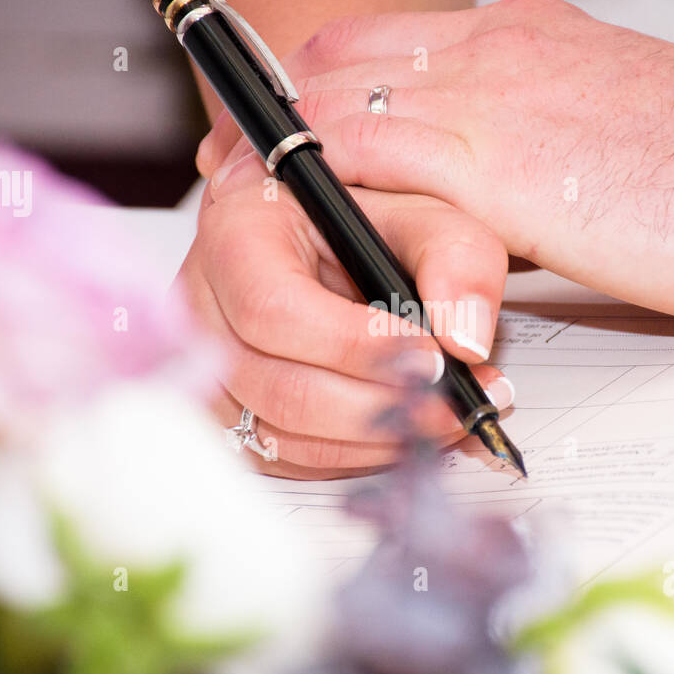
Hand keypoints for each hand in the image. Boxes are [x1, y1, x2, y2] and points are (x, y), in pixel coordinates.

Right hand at [175, 179, 512, 479]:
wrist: (327, 247)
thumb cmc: (363, 226)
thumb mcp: (422, 214)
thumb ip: (456, 259)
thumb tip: (465, 340)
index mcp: (238, 236)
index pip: (274, 308)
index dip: (352, 345)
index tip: (428, 357)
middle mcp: (208, 307)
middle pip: (280, 386)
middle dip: (376, 406)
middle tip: (448, 404)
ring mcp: (211, 369)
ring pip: (282, 434)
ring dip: (372, 439)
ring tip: (440, 419)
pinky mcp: (230, 417)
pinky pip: (286, 459)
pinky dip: (352, 457)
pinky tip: (402, 431)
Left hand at [203, 0, 673, 328]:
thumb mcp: (626, 143)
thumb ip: (550, 160)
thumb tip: (499, 211)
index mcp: (534, 42)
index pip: (386, 45)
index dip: (318, 92)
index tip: (278, 139)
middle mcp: (505, 52)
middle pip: (340, 62)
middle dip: (278, 123)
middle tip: (231, 180)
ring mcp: (501, 99)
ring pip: (339, 108)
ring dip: (287, 168)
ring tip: (241, 222)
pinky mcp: (509, 168)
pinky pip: (371, 167)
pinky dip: (323, 204)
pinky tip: (298, 246)